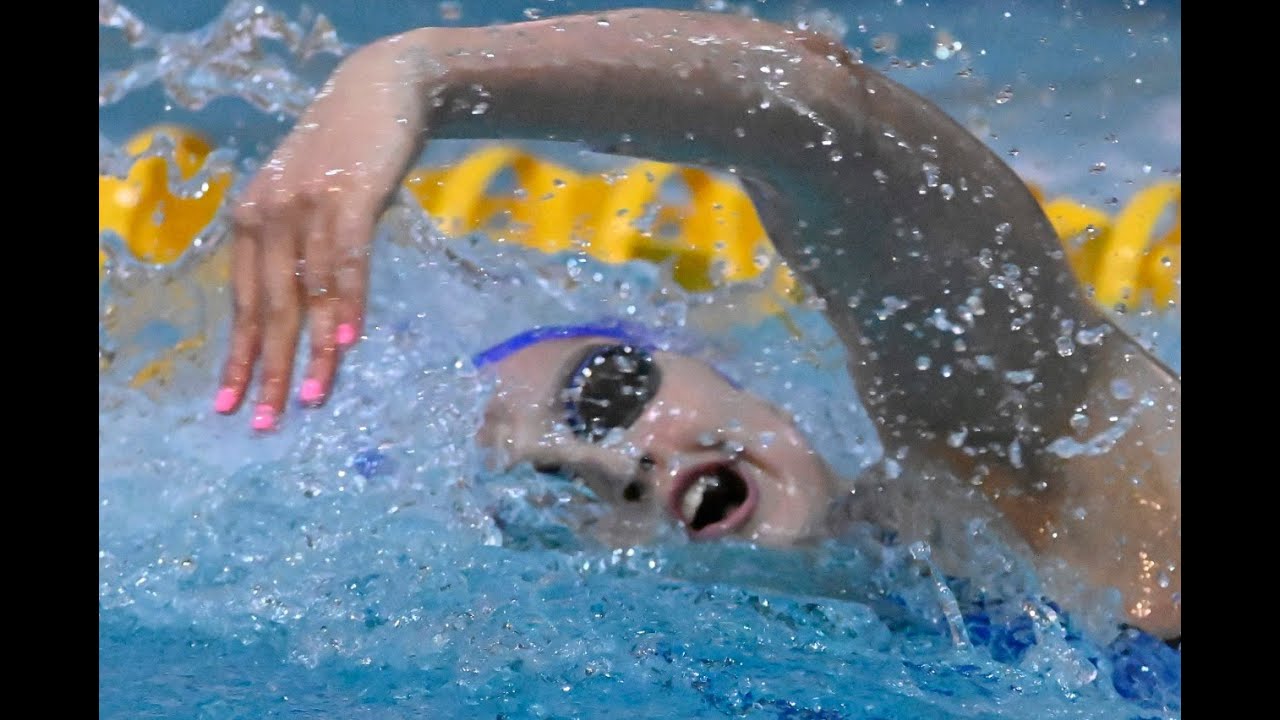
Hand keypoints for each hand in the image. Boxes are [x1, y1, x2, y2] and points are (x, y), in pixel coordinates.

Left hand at [214, 39, 428, 429]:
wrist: (383, 88)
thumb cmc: (347, 152)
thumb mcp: (309, 201)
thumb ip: (300, 249)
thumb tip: (307, 314)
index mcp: (252, 220)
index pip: (245, 302)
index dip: (241, 356)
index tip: (232, 404)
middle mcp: (269, 213)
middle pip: (271, 307)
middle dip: (270, 370)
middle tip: (268, 421)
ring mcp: (308, 204)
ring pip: (310, 292)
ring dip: (313, 350)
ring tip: (314, 399)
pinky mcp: (349, 194)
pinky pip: (347, 261)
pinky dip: (347, 303)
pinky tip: (347, 341)